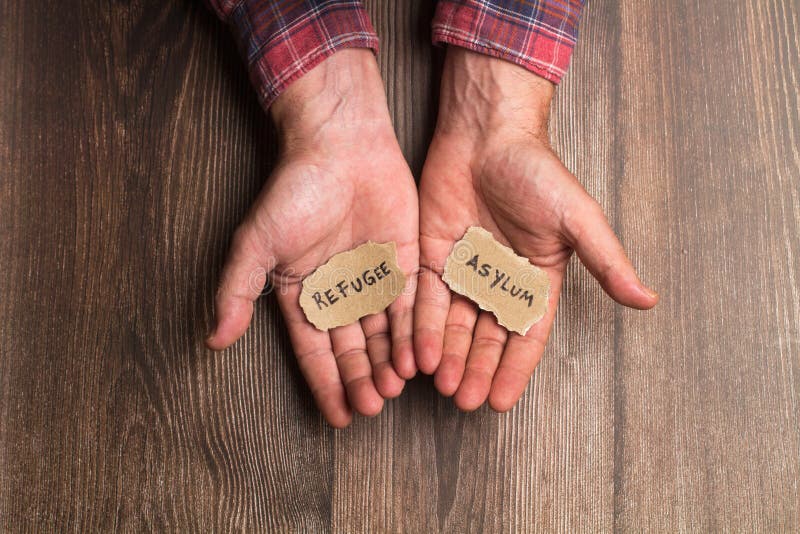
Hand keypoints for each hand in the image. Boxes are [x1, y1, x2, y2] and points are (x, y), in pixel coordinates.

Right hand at [206, 49, 418, 426]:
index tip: (338, 417)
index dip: (326, 384)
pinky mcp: (406, 261)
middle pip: (353, 348)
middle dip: (362, 379)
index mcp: (305, 293)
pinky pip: (412, 306)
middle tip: (371, 407)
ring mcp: (375, 278)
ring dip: (389, 363)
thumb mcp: (256, 243)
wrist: (340, 144)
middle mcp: (341, 292)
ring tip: (393, 389)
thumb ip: (237, 291)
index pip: (316, 351)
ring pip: (385, 333)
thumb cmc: (294, 191)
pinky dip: (414, 334)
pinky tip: (418, 359)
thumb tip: (214, 340)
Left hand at [415, 49, 657, 411]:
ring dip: (448, 356)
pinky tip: (417, 352)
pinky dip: (423, 327)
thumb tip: (647, 299)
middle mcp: (499, 282)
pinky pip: (427, 300)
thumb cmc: (536, 172)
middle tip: (463, 400)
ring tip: (441, 385)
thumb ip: (605, 260)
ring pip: (454, 325)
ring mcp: (464, 272)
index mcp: (536, 280)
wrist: (486, 134)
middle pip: (486, 338)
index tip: (500, 401)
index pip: (526, 336)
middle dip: (476, 370)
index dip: (514, 369)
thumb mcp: (577, 218)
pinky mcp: (434, 258)